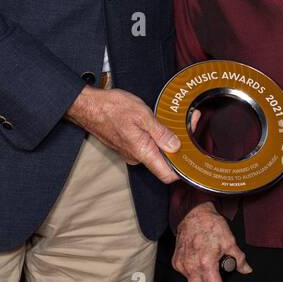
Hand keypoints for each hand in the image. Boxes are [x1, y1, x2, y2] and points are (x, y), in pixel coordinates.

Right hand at [64, 85, 181, 183]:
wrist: (88, 106)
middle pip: (165, 160)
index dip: (184, 169)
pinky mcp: (128, 144)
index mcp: (142, 152)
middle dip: (181, 143)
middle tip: (190, 121)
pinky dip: (157, 135)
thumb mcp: (141, 115)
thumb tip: (176, 146)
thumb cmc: (112, 108)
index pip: (167, 175)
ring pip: (157, 150)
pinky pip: (147, 144)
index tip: (194, 154)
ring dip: (169, 137)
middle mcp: (137, 156)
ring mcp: (132, 151)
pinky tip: (161, 121)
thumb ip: (160, 132)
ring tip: (178, 118)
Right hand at [172, 202, 251, 281]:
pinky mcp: (177, 261)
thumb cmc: (210, 225)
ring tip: (208, 279)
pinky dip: (193, 275)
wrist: (194, 214)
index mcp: (206, 263)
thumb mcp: (230, 241)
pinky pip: (185, 274)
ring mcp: (182, 264)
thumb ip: (239, 258)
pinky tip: (199, 268)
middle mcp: (192, 266)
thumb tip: (246, 269)